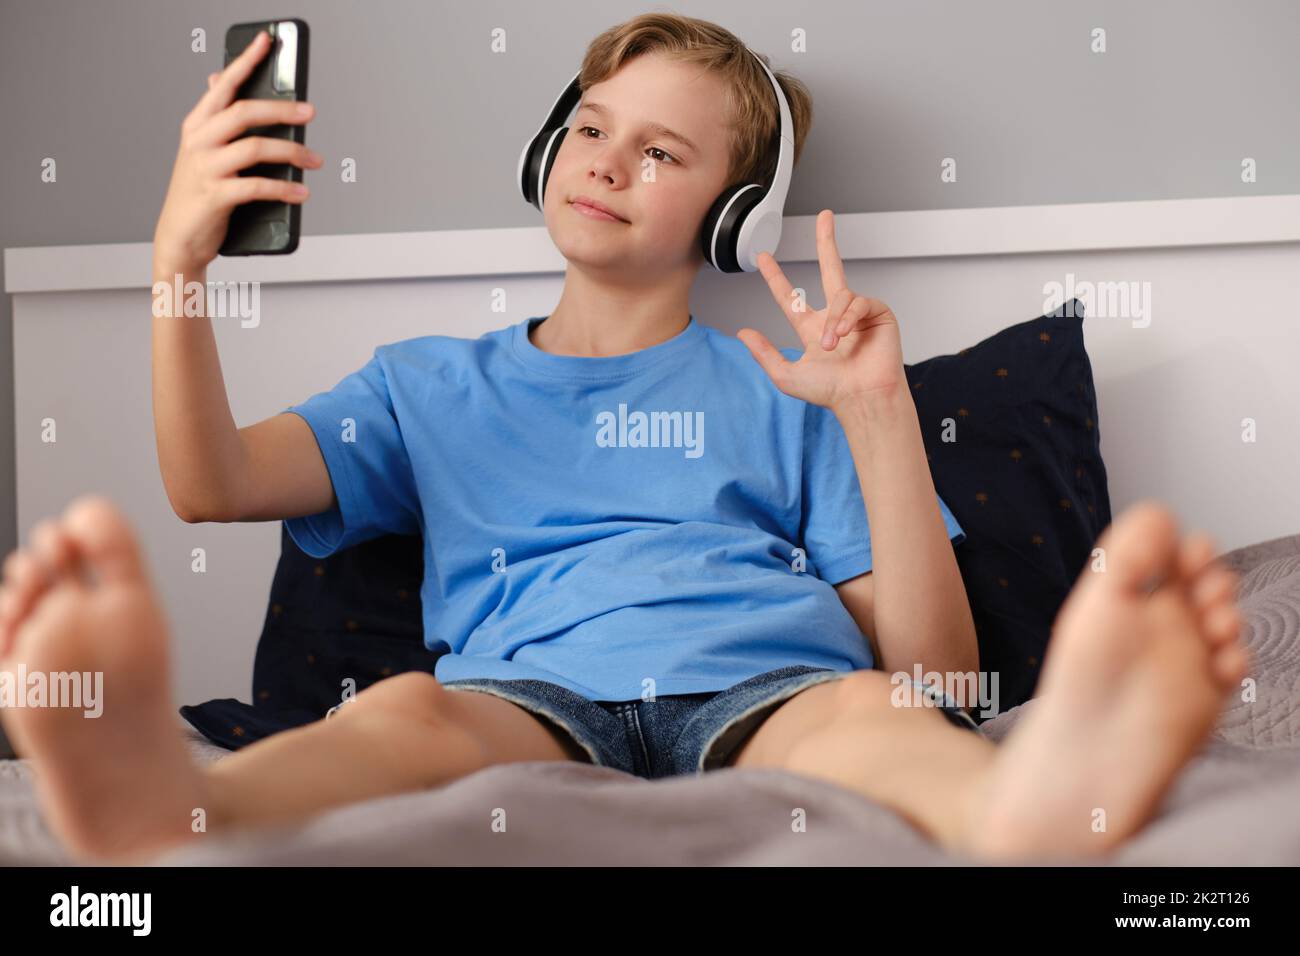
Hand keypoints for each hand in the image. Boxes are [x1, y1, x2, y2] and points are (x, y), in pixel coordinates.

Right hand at [152, 29, 322, 272]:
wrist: (180, 236)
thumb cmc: (199, 191)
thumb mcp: (204, 150)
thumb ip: (217, 119)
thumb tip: (223, 81)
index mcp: (197, 124)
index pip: (224, 84)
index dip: (246, 61)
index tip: (267, 41)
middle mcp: (199, 141)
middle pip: (244, 112)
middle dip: (282, 110)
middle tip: (310, 112)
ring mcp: (205, 168)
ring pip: (255, 148)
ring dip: (292, 153)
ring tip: (315, 161)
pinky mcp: (216, 196)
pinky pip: (257, 187)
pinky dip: (284, 189)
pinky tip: (301, 192)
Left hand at [737, 210, 905, 411]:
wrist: (862, 399)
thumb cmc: (831, 393)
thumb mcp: (787, 375)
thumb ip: (764, 354)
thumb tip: (743, 333)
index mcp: (811, 329)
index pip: (790, 298)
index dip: (776, 278)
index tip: (764, 258)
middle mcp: (835, 317)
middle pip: (829, 269)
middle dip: (827, 241)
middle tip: (824, 217)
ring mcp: (857, 314)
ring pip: (840, 294)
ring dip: (834, 321)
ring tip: (832, 343)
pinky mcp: (878, 313)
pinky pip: (859, 301)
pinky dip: (850, 316)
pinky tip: (848, 334)